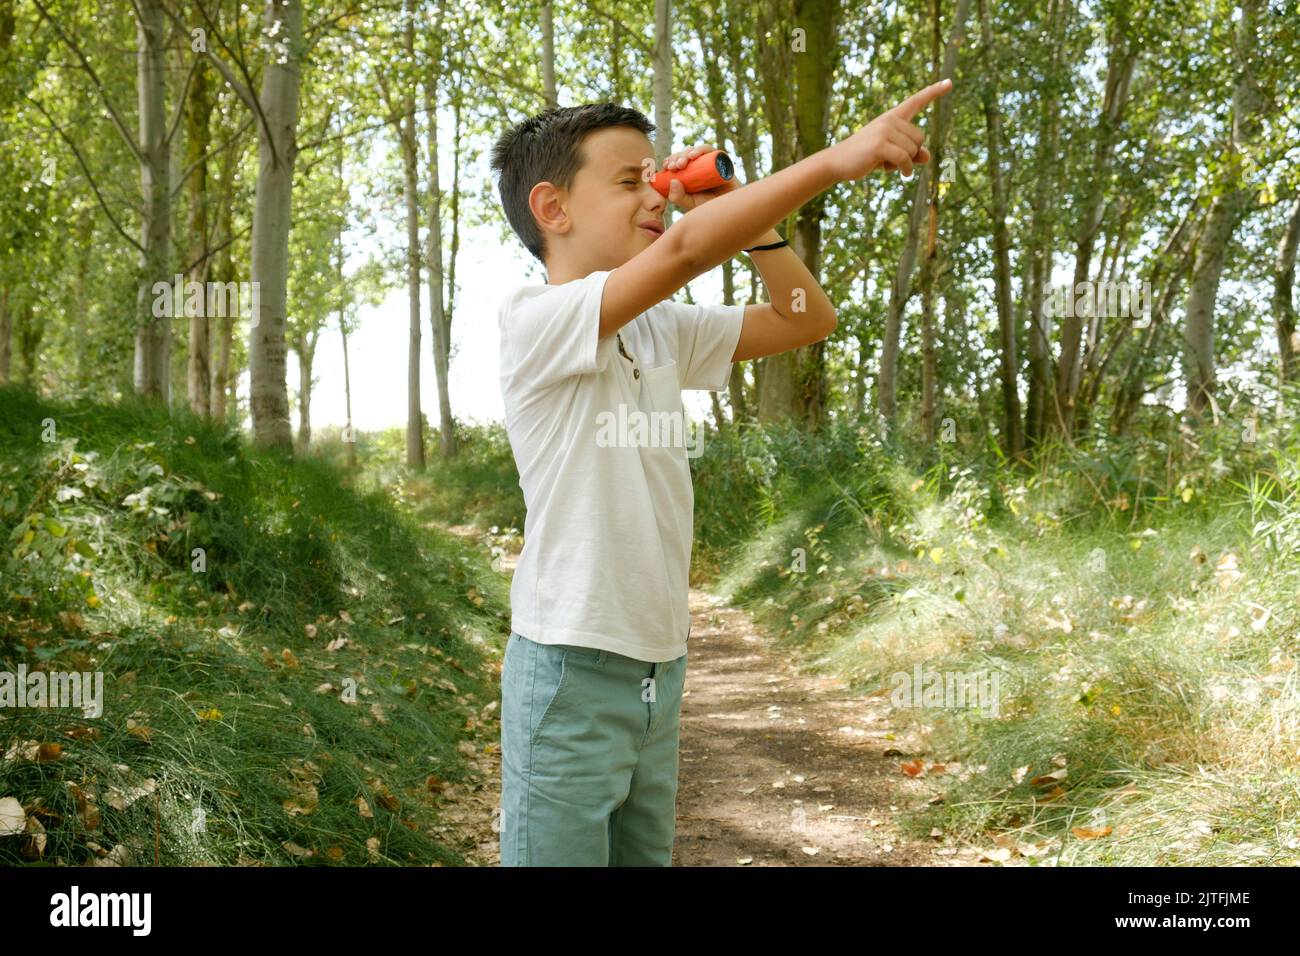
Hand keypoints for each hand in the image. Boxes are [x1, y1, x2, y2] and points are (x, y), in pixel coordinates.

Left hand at [660, 142, 740, 210]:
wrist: (729, 208)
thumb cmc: (709, 207)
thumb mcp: (689, 204)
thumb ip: (678, 197)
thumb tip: (672, 181)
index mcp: (688, 175)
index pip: (675, 163)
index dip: (670, 161)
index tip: (666, 167)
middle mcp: (697, 167)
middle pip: (683, 155)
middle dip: (676, 158)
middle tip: (673, 167)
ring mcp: (708, 162)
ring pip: (694, 151)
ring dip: (685, 153)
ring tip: (682, 164)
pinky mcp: (719, 159)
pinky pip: (709, 149)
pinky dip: (699, 149)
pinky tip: (693, 156)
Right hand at [825, 79, 952, 181]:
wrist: (837, 162)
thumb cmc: (865, 157)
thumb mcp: (891, 154)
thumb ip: (912, 154)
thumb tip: (927, 156)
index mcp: (892, 117)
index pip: (916, 101)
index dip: (934, 91)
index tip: (949, 83)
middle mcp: (889, 120)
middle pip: (920, 137)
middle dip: (912, 153)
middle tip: (893, 160)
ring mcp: (884, 130)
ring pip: (913, 149)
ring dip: (906, 164)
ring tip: (887, 165)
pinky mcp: (880, 145)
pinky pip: (905, 159)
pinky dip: (906, 169)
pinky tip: (901, 173)